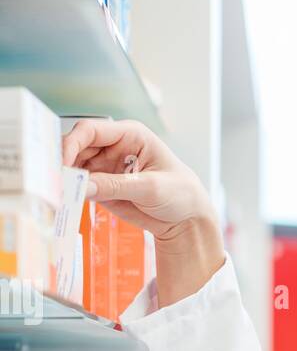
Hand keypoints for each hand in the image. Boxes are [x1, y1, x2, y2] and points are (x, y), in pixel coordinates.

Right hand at [62, 118, 214, 240]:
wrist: (186, 219)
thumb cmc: (180, 193)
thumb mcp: (152, 188)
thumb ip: (117, 186)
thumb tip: (84, 185)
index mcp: (129, 134)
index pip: (91, 130)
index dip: (72, 143)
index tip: (63, 164)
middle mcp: (113, 147)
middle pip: (77, 147)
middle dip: (64, 162)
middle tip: (56, 181)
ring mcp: (105, 167)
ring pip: (74, 167)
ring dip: (65, 179)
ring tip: (60, 194)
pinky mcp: (102, 187)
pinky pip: (80, 186)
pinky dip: (71, 192)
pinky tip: (67, 201)